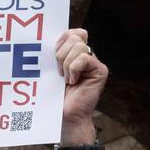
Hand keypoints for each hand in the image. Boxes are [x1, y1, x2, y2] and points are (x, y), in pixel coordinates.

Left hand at [55, 28, 106, 145]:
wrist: (64, 117)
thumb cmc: (55, 97)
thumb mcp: (51, 71)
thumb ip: (55, 53)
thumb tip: (48, 39)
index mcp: (75, 54)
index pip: (73, 32)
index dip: (62, 39)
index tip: (53, 54)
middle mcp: (86, 56)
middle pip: (75, 37)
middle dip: (61, 54)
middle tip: (59, 73)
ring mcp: (94, 63)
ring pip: (78, 46)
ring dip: (66, 64)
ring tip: (66, 80)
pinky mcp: (100, 71)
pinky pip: (84, 58)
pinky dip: (74, 70)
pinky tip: (73, 82)